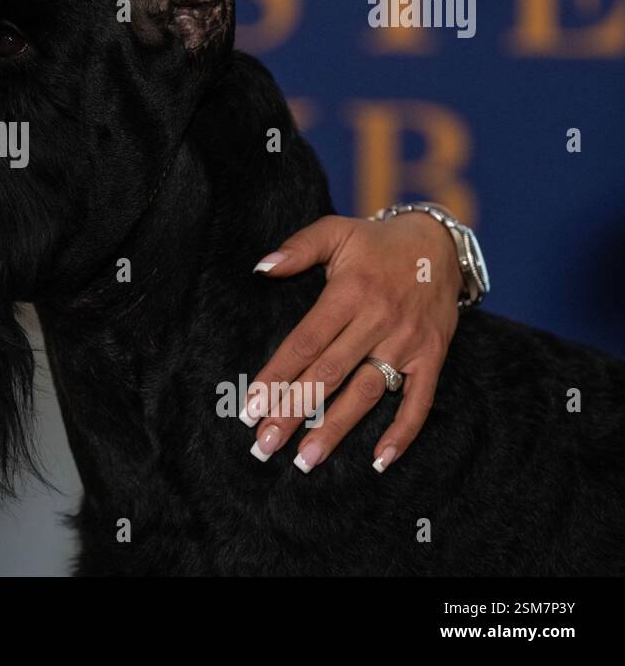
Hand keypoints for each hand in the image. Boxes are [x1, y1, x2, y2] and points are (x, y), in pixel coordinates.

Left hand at [241, 211, 460, 472]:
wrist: (439, 243)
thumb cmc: (375, 243)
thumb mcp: (335, 231)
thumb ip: (297, 248)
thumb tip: (260, 267)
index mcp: (350, 292)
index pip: (305, 342)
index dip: (276, 375)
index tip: (250, 406)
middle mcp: (379, 320)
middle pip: (329, 373)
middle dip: (294, 410)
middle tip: (265, 444)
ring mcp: (408, 341)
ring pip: (367, 392)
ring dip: (336, 428)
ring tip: (306, 458)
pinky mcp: (433, 356)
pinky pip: (420, 400)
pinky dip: (403, 432)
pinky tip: (379, 459)